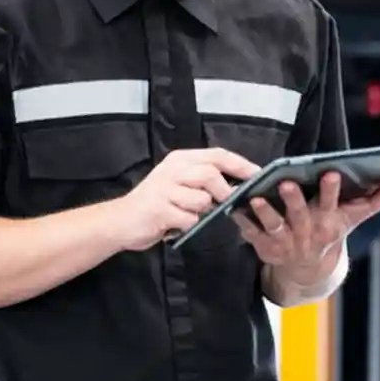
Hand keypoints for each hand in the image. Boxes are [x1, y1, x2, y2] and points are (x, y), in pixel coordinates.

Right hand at [112, 148, 259, 251]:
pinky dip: (187, 225)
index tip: (258, 175)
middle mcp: (172, 169)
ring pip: (202, 199)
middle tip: (226, 202)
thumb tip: (236, 185)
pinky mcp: (160, 209)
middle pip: (211, 174)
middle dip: (224, 191)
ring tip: (184, 213)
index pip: (217, 155)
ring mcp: (165, 188)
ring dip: (200, 211)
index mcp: (179, 159)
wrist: (120, 220)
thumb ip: (202, 180)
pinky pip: (189, 219)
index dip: (241, 164)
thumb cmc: (154, 202)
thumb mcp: (177, 183)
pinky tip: (173, 224)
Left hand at [231, 172, 379, 284]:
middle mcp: (307, 232)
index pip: (332, 203)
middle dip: (294, 199)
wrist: (308, 270)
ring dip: (266, 213)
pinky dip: (242, 223)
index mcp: (328, 221)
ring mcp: (286, 241)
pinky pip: (251, 234)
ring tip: (256, 197)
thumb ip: (376, 200)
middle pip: (300, 215)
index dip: (331, 189)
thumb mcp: (354, 218)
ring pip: (275, 226)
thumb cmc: (331, 231)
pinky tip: (234, 208)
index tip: (330, 172)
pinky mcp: (265, 247)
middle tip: (287, 182)